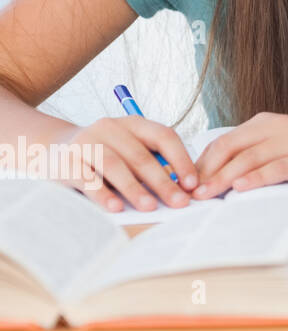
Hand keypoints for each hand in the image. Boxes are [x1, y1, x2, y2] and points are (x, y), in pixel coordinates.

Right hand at [53, 116, 196, 212]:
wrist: (53, 149)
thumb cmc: (103, 155)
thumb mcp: (127, 149)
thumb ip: (150, 162)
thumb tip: (180, 189)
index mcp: (132, 123)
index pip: (164, 136)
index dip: (181, 160)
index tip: (192, 184)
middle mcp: (110, 127)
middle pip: (141, 155)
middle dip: (163, 182)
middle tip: (179, 202)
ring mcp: (86, 143)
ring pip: (115, 166)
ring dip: (135, 189)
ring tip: (150, 207)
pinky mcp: (66, 161)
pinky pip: (88, 179)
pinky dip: (103, 194)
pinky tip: (116, 208)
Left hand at [193, 112, 287, 197]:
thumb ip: (262, 154)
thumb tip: (227, 179)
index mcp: (267, 123)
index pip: (223, 142)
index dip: (201, 163)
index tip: (186, 185)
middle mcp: (276, 128)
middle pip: (228, 148)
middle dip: (204, 171)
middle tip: (188, 194)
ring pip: (247, 159)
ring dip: (222, 178)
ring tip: (205, 196)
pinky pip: (276, 168)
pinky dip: (255, 179)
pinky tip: (240, 190)